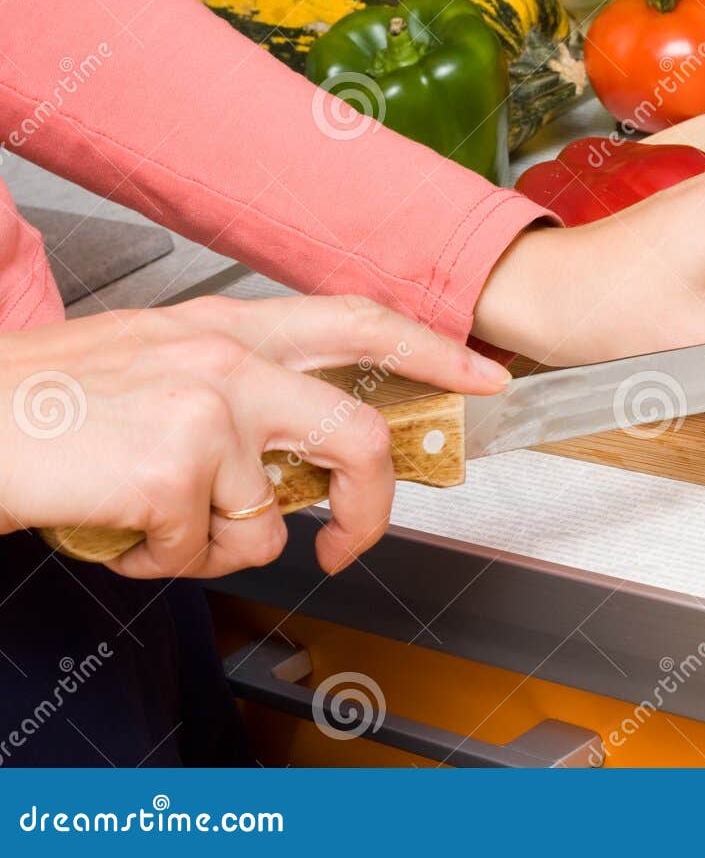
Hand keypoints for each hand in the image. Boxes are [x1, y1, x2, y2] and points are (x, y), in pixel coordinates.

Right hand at [0, 296, 508, 577]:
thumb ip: (234, 394)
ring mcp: (206, 412)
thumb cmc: (44, 407)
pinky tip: (115, 529)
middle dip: (370, 505)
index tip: (484, 374)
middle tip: (345, 541)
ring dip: (210, 547)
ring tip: (148, 522)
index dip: (432, 349)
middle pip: (356, 435)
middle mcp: (228, 360)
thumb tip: (288, 460)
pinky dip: (159, 562)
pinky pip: (201, 551)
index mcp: (225, 328)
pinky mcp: (175, 470)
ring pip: (267, 519)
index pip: (358, 320)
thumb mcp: (151, 365)